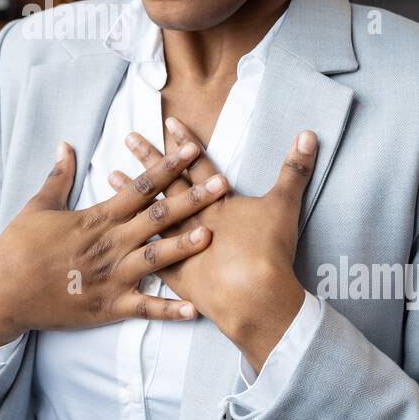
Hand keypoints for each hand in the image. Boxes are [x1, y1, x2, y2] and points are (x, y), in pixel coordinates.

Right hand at [0, 138, 229, 360]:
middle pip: (158, 218)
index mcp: (96, 218)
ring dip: (186, 247)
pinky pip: (144, 309)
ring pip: (156, 259)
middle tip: (223, 184)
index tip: (192, 149)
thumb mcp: (38, 206)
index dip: (168, 166)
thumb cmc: (18, 246)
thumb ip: (59, 176)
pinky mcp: (107, 307)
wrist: (1, 291)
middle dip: (193, 199)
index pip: (140, 186)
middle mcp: (109, 244)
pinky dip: (169, 310)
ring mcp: (111, 277)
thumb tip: (66, 145)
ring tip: (213, 235)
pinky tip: (195, 309)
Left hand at [109, 118, 317, 372]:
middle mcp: (194, 219)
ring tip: (109, 175)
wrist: (255, 297)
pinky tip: (115, 234)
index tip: (167, 121)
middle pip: (168, 183)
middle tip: (128, 137)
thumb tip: (309, 134)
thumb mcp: (285, 205)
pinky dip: (133, 243)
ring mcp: (181, 247)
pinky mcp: (176, 276)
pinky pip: (150, 257)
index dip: (184, 142)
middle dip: (149, 158)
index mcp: (217, 202)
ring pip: (151, 214)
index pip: (198, 165)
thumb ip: (296, 169)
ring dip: (131, 194)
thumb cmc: (270, 251)